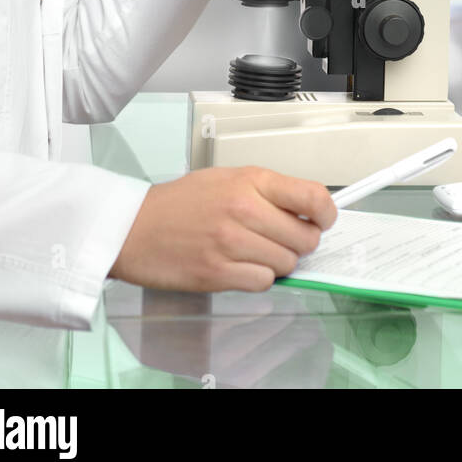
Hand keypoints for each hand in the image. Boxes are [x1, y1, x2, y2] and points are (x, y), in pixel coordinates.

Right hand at [108, 166, 336, 293]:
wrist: (134, 227)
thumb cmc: (179, 203)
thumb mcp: (226, 178)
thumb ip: (266, 192)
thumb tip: (304, 212)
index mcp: (250, 180)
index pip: (312, 197)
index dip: (327, 213)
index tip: (325, 220)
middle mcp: (244, 209)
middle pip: (305, 238)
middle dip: (301, 243)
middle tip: (284, 240)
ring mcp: (231, 243)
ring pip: (286, 264)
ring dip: (278, 263)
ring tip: (256, 253)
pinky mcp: (218, 273)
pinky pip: (263, 283)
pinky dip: (258, 279)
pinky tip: (241, 267)